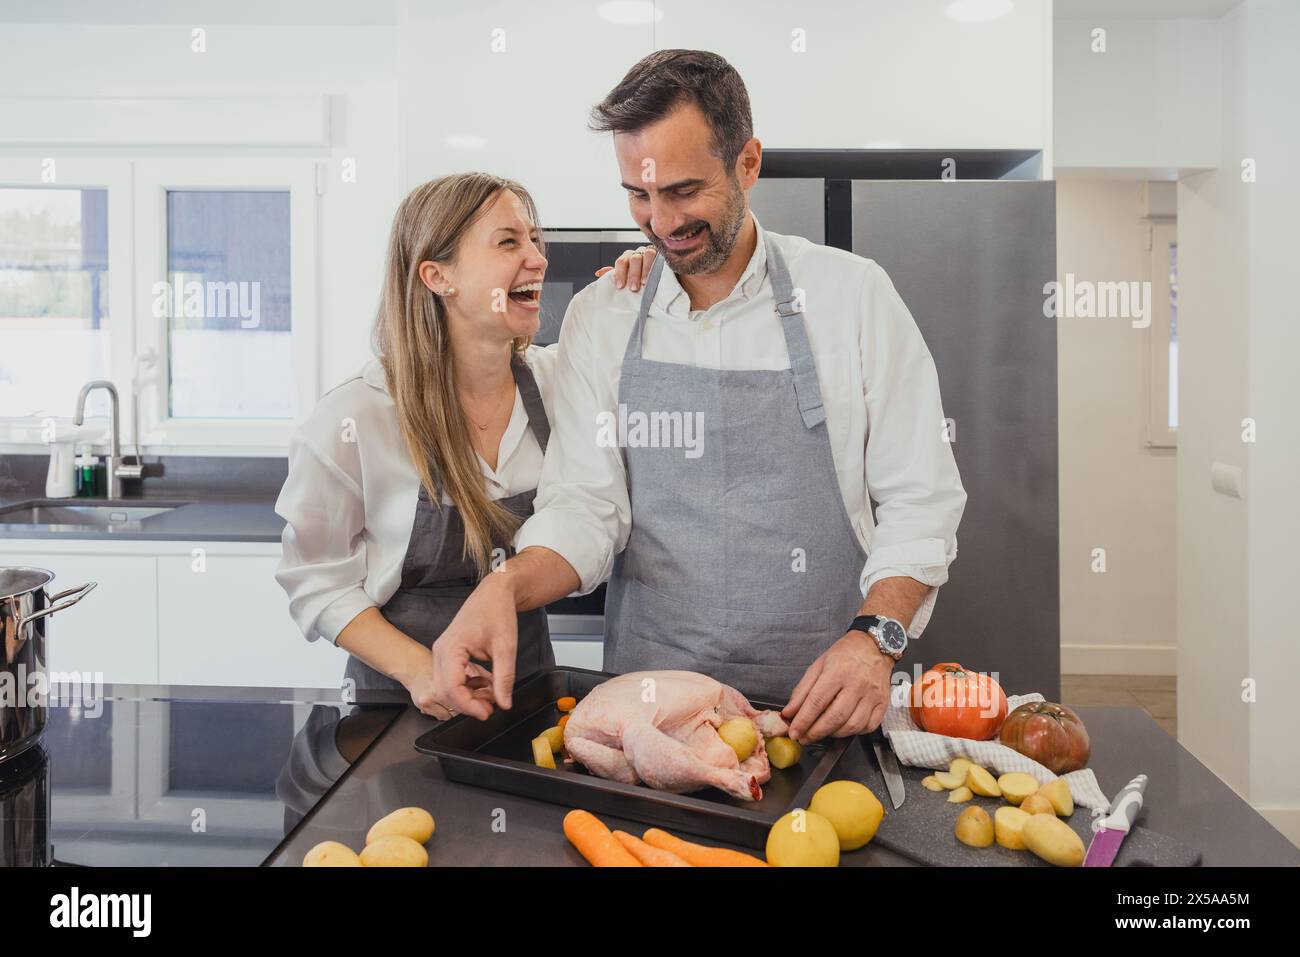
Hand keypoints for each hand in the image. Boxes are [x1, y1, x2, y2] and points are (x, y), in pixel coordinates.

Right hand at [430, 575, 519, 719]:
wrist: (495, 593)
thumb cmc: (497, 611)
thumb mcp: (506, 647)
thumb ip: (504, 678)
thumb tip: (504, 703)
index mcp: (450, 648)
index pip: (452, 688)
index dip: (468, 706)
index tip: (486, 713)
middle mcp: (441, 651)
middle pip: (446, 691)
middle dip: (468, 704)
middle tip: (491, 708)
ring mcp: (443, 653)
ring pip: (449, 687)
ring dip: (469, 696)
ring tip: (493, 695)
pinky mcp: (450, 654)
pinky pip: (454, 678)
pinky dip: (469, 686)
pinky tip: (487, 685)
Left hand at [594, 245, 656, 290]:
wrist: (658, 274)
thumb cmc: (640, 276)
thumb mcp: (626, 275)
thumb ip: (615, 273)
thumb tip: (598, 273)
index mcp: (628, 257)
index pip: (621, 262)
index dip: (620, 274)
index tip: (620, 286)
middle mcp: (639, 253)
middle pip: (634, 259)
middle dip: (633, 274)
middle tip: (633, 288)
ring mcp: (652, 252)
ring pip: (648, 255)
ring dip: (646, 269)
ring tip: (645, 282)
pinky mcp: (664, 255)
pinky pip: (661, 256)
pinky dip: (659, 264)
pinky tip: (659, 272)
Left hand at [782, 632, 895, 742]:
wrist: (873, 647)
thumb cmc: (845, 654)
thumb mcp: (818, 666)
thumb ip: (802, 691)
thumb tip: (789, 712)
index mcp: (837, 671)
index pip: (817, 702)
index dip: (803, 721)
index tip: (794, 732)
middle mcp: (857, 684)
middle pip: (834, 717)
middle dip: (815, 733)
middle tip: (804, 738)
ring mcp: (872, 696)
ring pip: (852, 726)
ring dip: (833, 734)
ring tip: (822, 732)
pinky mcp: (882, 704)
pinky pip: (868, 726)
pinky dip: (854, 732)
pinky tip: (843, 728)